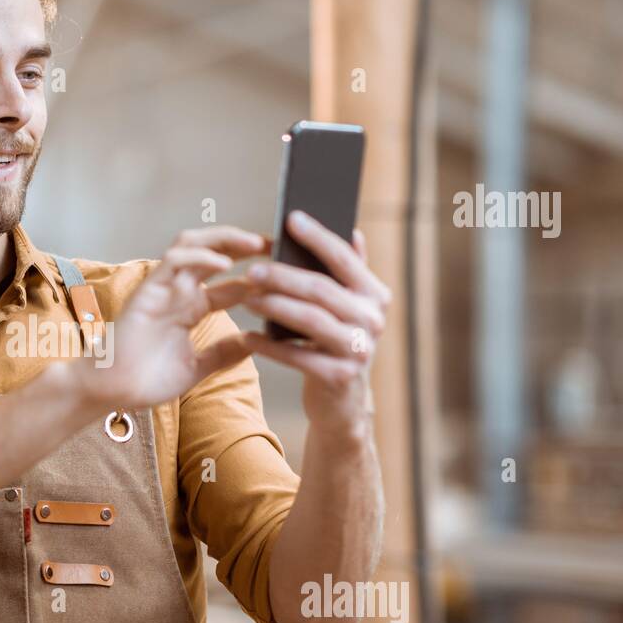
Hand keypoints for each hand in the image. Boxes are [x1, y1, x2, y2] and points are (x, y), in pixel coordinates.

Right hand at [72, 225, 269, 411]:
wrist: (112, 391)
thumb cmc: (146, 380)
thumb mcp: (197, 367)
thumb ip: (224, 353)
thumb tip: (256, 344)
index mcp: (192, 309)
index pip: (232, 284)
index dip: (259, 277)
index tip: (290, 276)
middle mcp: (180, 293)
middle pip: (216, 253)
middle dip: (247, 246)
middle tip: (279, 247)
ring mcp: (164, 288)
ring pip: (194, 244)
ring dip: (226, 239)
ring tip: (256, 243)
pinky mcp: (149, 289)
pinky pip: (174, 260)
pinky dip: (200, 256)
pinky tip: (224, 262)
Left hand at [240, 210, 391, 438]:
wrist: (341, 403)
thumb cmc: (336, 344)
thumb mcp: (350, 308)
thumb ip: (352, 272)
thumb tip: (353, 230)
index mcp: (376, 295)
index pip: (345, 259)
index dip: (318, 237)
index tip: (291, 218)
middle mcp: (373, 320)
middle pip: (320, 289)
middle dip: (283, 276)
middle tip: (252, 270)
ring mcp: (358, 349)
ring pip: (308, 319)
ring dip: (273, 306)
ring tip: (246, 298)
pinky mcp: (338, 376)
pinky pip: (296, 356)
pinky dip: (269, 345)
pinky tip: (247, 336)